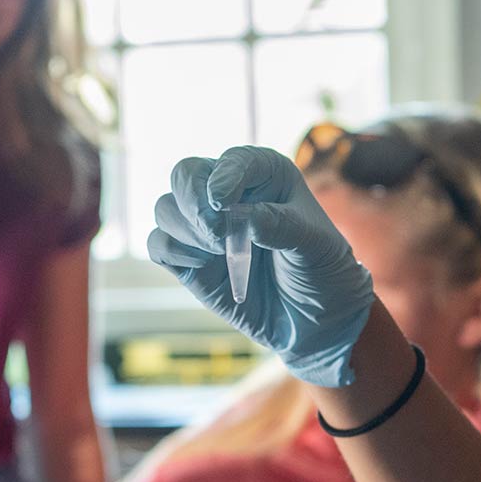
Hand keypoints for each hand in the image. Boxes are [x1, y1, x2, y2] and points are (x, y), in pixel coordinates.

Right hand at [146, 147, 374, 387]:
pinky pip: (159, 243)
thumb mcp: (315, 244)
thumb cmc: (321, 271)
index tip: (222, 202)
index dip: (223, 176)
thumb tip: (237, 216)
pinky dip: (173, 251)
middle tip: (217, 233)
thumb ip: (278, 224)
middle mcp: (229, 193)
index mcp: (264, 175)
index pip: (233, 160)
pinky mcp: (187, 259)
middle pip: (184, 174)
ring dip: (188, 231)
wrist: (314, 321)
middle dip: (193, 201)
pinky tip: (203, 265)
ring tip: (222, 252)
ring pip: (165, 208)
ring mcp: (204, 226)